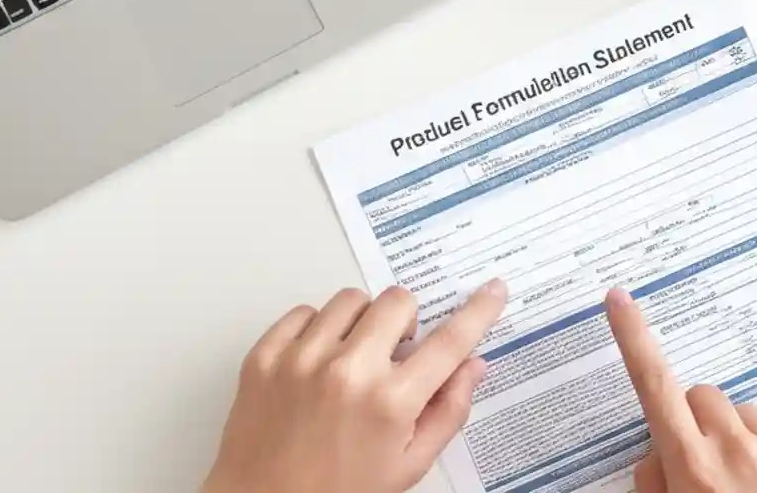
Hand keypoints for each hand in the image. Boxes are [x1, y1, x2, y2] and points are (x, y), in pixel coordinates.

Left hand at [202, 281, 506, 492]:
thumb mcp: (407, 466)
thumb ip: (447, 412)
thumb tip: (472, 367)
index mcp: (390, 403)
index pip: (450, 342)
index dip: (478, 311)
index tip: (493, 291)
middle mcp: (347, 373)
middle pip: (398, 301)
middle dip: (407, 321)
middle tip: (398, 350)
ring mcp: (301, 360)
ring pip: (350, 300)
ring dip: (361, 321)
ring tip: (353, 357)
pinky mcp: (264, 356)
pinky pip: (302, 312)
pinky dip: (316, 328)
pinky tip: (319, 359)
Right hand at [605, 288, 756, 492]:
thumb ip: (655, 483)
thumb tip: (659, 454)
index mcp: (691, 468)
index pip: (653, 386)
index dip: (633, 338)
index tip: (620, 301)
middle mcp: (736, 451)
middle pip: (702, 395)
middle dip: (696, 418)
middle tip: (701, 460)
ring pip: (748, 413)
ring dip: (741, 437)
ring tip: (747, 485)